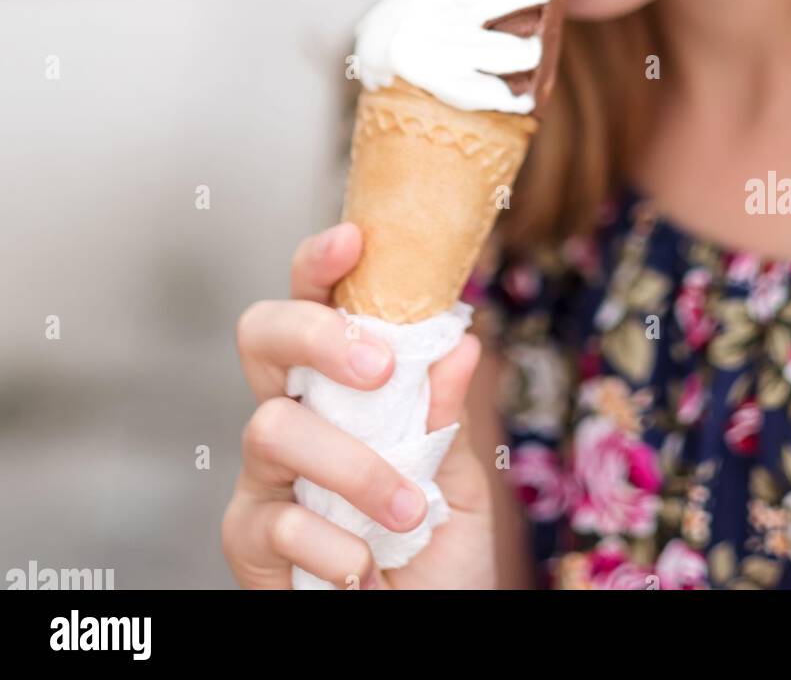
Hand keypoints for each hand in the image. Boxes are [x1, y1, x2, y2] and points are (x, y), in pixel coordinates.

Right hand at [221, 222, 495, 588]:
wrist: (426, 630)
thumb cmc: (435, 552)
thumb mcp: (458, 480)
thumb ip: (447, 416)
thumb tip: (460, 342)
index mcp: (343, 386)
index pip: (317, 305)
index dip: (321, 265)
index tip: (355, 239)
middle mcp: (294, 415)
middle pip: (261, 336)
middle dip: (312, 335)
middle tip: (378, 368)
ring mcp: (266, 476)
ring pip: (270, 428)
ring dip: (351, 467)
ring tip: (408, 512)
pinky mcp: (250, 539)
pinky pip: (274, 522)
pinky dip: (333, 548)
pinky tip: (365, 569)